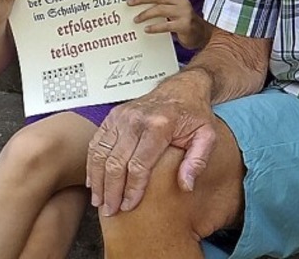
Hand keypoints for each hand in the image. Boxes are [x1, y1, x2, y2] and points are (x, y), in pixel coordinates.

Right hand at [87, 82, 216, 215]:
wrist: (182, 89)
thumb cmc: (194, 114)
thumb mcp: (207, 136)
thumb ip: (198, 161)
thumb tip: (186, 185)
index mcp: (159, 125)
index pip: (139, 164)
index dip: (132, 189)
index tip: (129, 206)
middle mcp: (136, 119)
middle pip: (115, 162)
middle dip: (111, 190)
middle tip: (110, 210)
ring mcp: (121, 116)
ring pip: (100, 154)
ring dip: (98, 180)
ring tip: (100, 201)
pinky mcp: (112, 116)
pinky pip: (96, 143)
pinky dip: (91, 164)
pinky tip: (94, 181)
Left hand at [129, 0, 208, 48]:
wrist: (201, 33)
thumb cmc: (183, 19)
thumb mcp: (175, 6)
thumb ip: (162, 2)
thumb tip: (139, 1)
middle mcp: (182, 1)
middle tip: (130, 2)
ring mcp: (183, 13)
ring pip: (160, 9)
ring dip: (145, 14)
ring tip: (136, 19)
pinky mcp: (184, 25)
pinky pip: (166, 25)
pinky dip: (154, 27)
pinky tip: (146, 29)